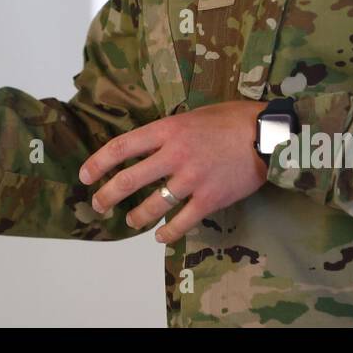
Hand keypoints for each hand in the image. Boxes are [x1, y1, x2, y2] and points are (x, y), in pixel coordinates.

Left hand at [78, 101, 268, 243]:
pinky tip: (161, 236)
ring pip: (153, 205)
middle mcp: (174, 155)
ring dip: (136, 217)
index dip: (98, 163)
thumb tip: (149, 148)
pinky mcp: (210, 199)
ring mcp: (192, 179)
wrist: (268, 134)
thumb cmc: (232, 119)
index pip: (122, 147)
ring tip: (130, 221)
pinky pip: (182, 222)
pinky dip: (168, 233)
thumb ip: (169, 133)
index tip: (85, 175)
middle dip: (107, 195)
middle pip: (129, 179)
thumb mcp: (193, 115)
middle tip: (97, 204)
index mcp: (168, 130)